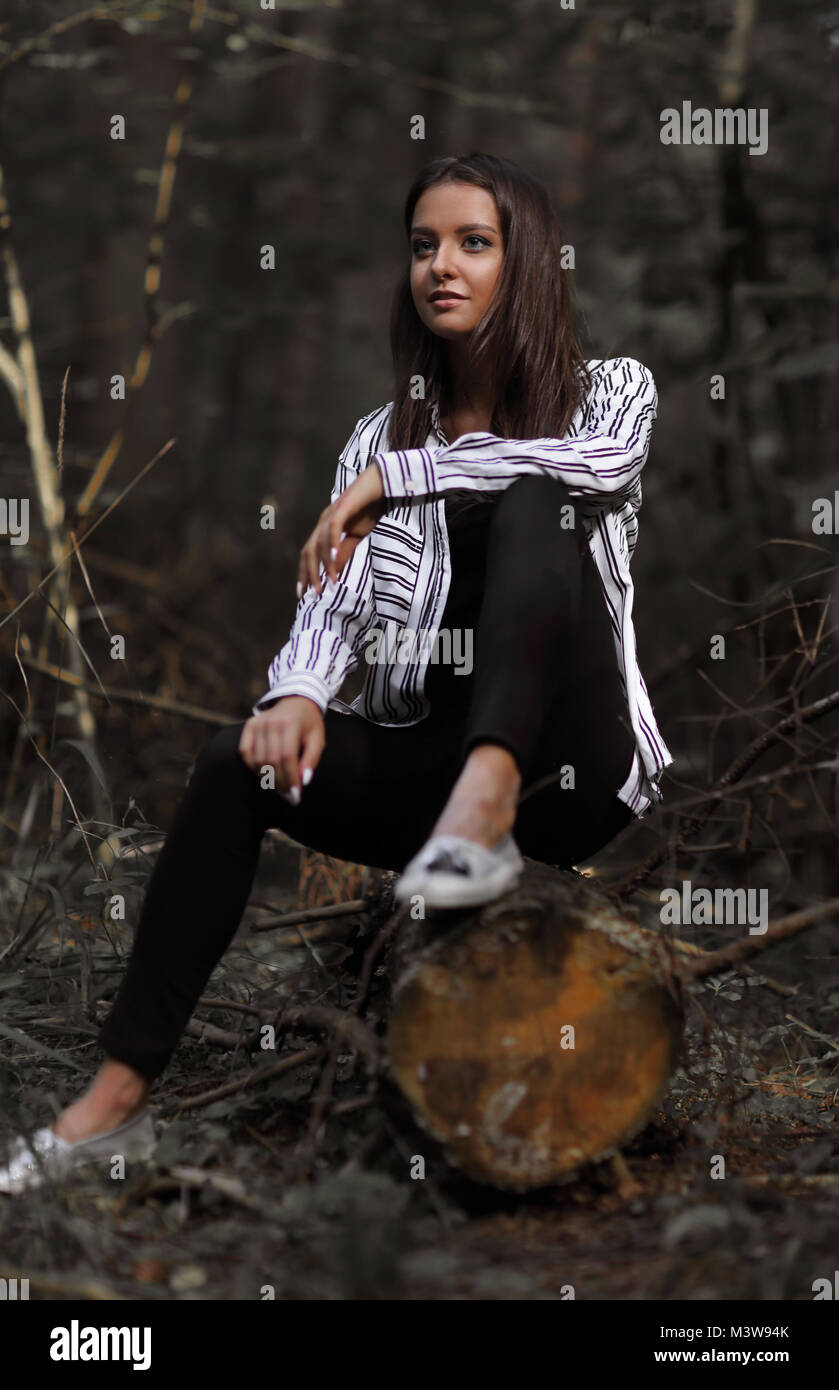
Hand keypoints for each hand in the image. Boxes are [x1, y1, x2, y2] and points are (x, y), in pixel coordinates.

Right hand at [238, 696, 324, 800]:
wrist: (296, 701)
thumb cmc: (309, 724)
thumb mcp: (318, 739)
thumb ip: (311, 760)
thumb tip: (303, 781)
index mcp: (291, 723)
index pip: (287, 756)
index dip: (290, 778)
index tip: (295, 795)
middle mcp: (272, 722)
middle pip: (271, 760)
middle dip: (280, 782)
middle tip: (288, 796)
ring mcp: (258, 723)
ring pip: (258, 760)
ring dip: (268, 778)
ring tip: (279, 786)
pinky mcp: (249, 725)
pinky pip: (245, 752)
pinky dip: (253, 766)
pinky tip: (264, 773)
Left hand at [297, 464, 387, 598]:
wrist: (382, 483)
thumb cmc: (369, 508)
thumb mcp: (356, 535)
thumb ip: (344, 552)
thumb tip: (334, 571)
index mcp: (324, 529)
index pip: (309, 554)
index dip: (304, 573)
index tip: (303, 594)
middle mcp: (323, 521)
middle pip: (308, 552)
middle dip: (308, 574)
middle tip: (314, 594)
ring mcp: (331, 513)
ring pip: (320, 543)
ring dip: (324, 565)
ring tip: (329, 583)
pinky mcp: (342, 507)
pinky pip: (333, 528)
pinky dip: (332, 544)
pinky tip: (334, 560)